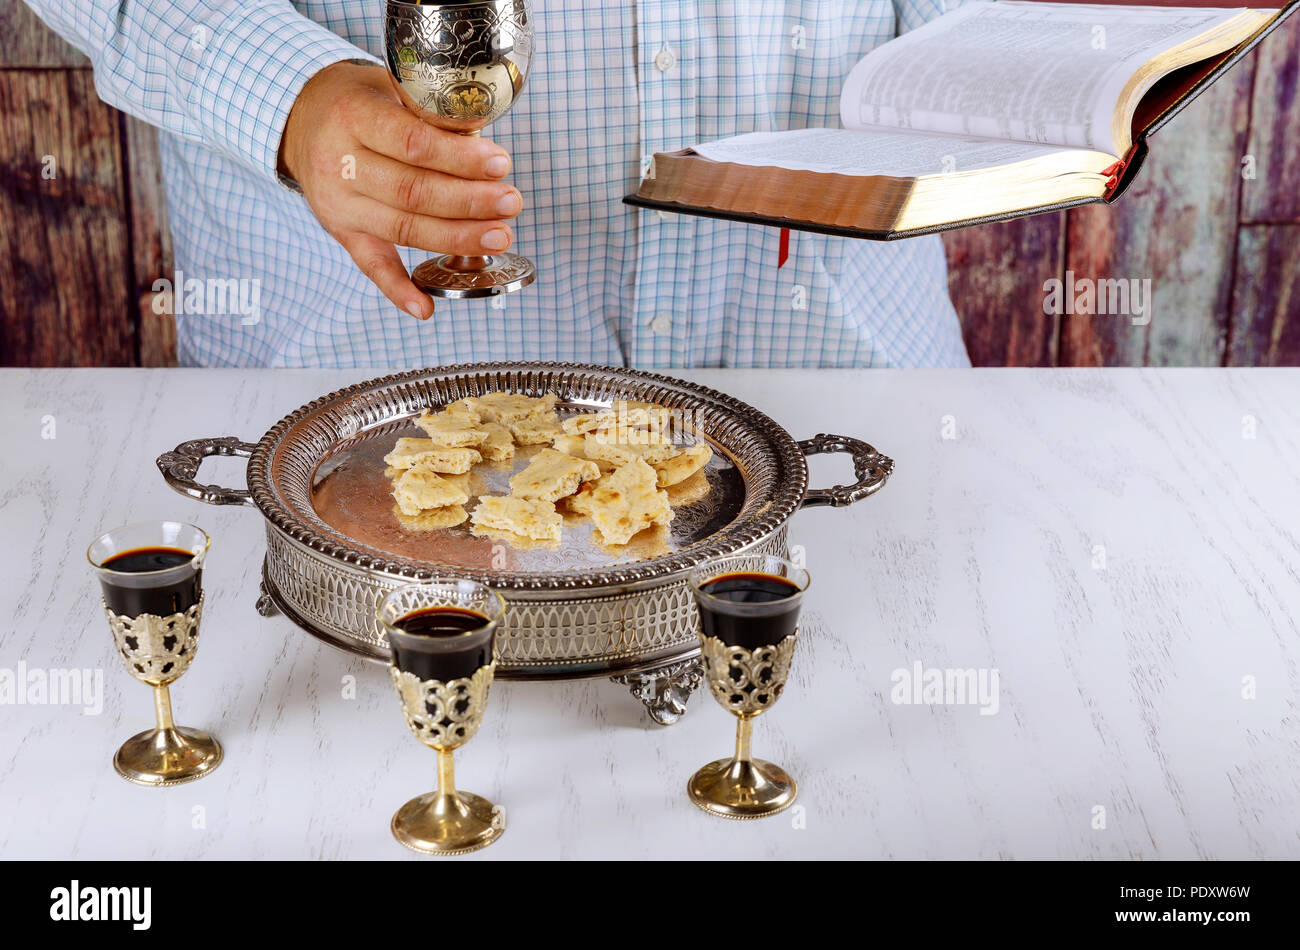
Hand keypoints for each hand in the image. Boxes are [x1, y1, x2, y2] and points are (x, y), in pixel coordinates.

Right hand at [279, 61, 521, 318]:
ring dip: (456, 239)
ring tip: (499, 236)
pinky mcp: (341, 233)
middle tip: (511, 203)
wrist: (301, 121)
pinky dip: (399, 291)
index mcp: (353, 116)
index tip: (500, 164)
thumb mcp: (389, 87)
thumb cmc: (359, 102)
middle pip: (413, 192)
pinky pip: (371, 267)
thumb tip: (485, 146)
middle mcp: (339, 164)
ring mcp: (338, 205)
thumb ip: (431, 114)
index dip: (460, 158)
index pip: (413, 144)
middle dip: (470, 201)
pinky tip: (426, 308)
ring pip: (403, 229)